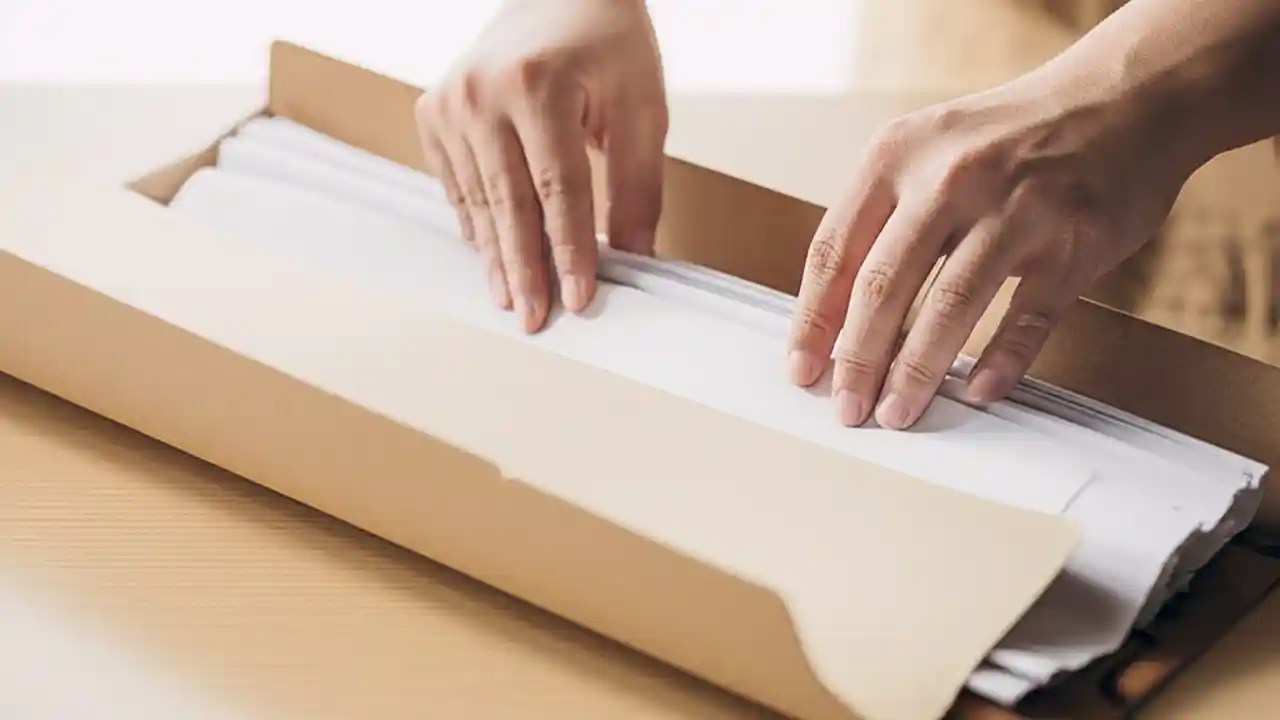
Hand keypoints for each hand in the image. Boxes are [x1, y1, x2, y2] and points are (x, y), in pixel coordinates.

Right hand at [416, 0, 667, 331]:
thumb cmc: (605, 42)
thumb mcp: (642, 104)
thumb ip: (638, 183)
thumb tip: (634, 257)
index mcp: (538, 84)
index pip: (558, 189)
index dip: (570, 249)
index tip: (580, 298)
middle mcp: (481, 93)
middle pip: (509, 203)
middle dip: (526, 269)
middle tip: (536, 320)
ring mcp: (449, 102)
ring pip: (478, 201)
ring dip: (498, 257)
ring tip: (514, 303)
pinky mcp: (432, 112)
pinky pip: (457, 185)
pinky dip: (479, 224)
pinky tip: (495, 260)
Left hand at [787, 68, 1200, 428]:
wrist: (1124, 97)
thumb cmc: (1009, 140)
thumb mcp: (927, 151)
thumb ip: (881, 221)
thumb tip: (836, 318)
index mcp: (896, 155)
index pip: (835, 251)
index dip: (812, 320)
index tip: (801, 370)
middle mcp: (949, 178)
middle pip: (883, 285)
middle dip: (858, 359)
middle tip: (848, 408)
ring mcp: (1015, 209)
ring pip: (949, 307)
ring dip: (917, 372)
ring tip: (898, 412)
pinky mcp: (1074, 241)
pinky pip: (1027, 317)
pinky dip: (1000, 362)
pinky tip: (978, 392)